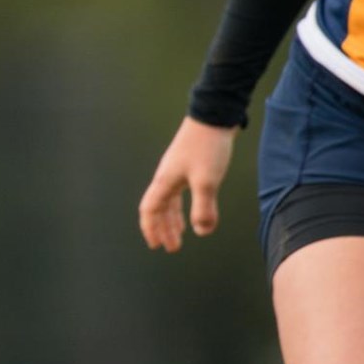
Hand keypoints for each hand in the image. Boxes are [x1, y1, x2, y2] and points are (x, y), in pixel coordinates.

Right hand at [138, 116, 237, 251]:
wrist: (214, 116)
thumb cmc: (207, 147)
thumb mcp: (206, 181)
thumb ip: (203, 208)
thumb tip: (202, 232)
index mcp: (165, 181)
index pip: (150, 210)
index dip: (151, 229)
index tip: (157, 245)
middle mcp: (167, 177)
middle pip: (159, 208)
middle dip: (164, 229)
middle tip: (173, 247)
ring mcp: (177, 170)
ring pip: (170, 200)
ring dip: (174, 219)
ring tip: (183, 234)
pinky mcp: (190, 165)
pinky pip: (181, 192)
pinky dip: (185, 206)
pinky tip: (197, 210)